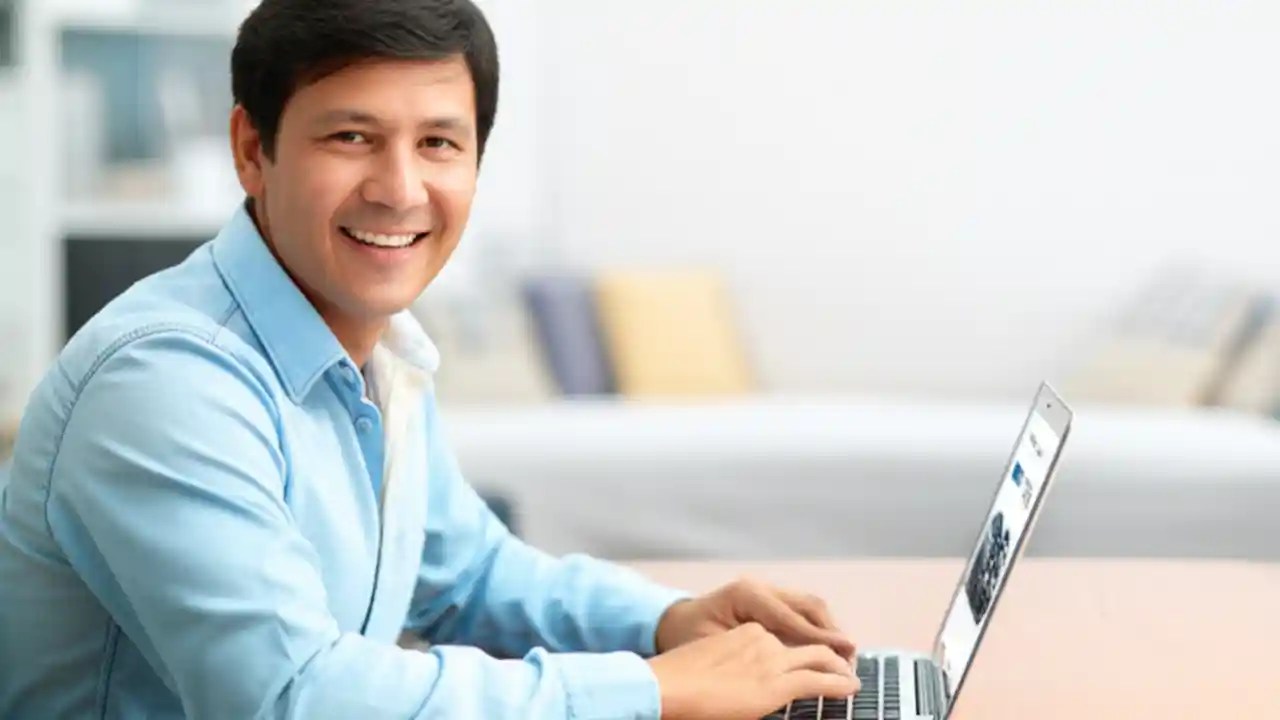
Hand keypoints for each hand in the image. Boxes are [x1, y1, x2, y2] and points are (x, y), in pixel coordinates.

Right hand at [649, 622, 858, 719]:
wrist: (668, 685)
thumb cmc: (678, 678)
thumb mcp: (711, 660)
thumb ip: (734, 662)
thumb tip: (741, 681)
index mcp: (746, 631)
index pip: (784, 636)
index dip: (803, 646)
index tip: (812, 656)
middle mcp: (763, 638)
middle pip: (808, 641)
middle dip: (830, 650)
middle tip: (843, 662)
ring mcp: (771, 660)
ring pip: (819, 659)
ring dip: (839, 667)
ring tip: (850, 676)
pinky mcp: (777, 685)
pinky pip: (820, 681)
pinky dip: (839, 683)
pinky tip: (850, 688)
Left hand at [655, 577, 855, 658]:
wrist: (670, 622)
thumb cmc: (687, 637)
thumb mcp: (714, 646)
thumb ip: (750, 651)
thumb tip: (790, 661)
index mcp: (746, 595)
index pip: (792, 617)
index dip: (820, 636)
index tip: (845, 650)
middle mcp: (760, 587)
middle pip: (807, 604)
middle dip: (831, 629)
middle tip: (850, 655)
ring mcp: (764, 590)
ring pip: (807, 605)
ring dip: (827, 627)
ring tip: (843, 653)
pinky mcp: (767, 599)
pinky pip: (799, 610)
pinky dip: (815, 626)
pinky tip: (824, 646)